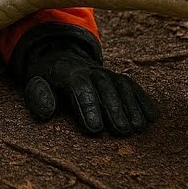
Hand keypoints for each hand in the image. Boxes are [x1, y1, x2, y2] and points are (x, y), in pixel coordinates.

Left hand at [11, 25, 157, 135]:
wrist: (61, 57)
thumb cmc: (48, 79)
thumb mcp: (36, 84)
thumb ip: (38, 96)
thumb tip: (46, 113)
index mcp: (66, 70)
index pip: (78, 85)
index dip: (87, 106)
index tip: (94, 129)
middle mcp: (89, 69)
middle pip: (103, 86)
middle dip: (113, 109)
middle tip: (121, 131)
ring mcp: (106, 72)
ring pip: (121, 85)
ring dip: (131, 107)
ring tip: (137, 128)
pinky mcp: (118, 77)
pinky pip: (133, 86)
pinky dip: (143, 100)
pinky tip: (152, 118)